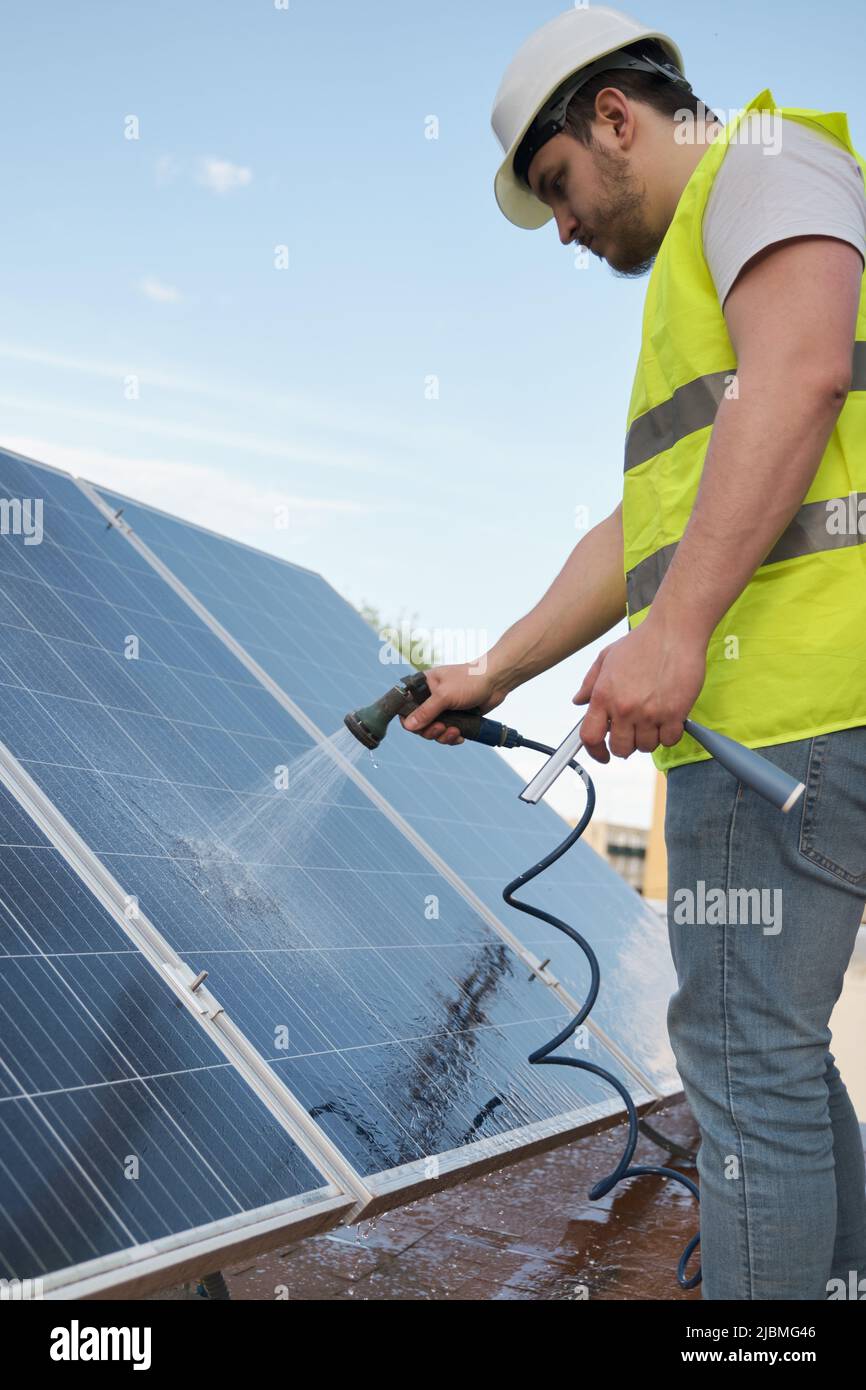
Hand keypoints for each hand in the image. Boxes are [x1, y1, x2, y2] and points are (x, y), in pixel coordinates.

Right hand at [399, 660, 503, 745]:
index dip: (407, 719)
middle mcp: (431, 699)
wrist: (496, 682)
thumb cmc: (469, 680)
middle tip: (441, 727)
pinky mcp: (456, 718)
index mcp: (423, 687)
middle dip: (430, 730)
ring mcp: (443, 710)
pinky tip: (461, 735)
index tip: (416, 727)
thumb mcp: (444, 695)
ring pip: (433, 731)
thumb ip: (426, 711)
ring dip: (443, 736)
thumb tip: (408, 725)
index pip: (405, 706)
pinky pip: (447, 734)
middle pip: (419, 724)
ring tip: (455, 731)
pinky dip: (452, 737)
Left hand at [572, 616, 707, 762]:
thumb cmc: (643, 641)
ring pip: (646, 747)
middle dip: (626, 745)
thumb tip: (579, 701)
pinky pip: (670, 740)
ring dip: (649, 739)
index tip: (602, 754)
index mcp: (604, 695)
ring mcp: (649, 713)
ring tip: (652, 720)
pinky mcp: (674, 713)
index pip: (589, 737)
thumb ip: (590, 683)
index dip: (594, 751)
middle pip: (620, 748)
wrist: (674, 631)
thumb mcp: (606, 658)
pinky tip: (669, 719)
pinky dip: (669, 734)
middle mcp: (624, 708)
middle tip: (633, 732)